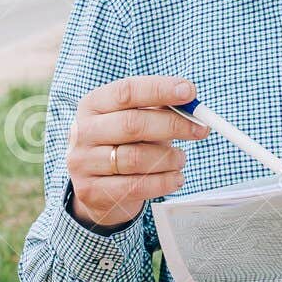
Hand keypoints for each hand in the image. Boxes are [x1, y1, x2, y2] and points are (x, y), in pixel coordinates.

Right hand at [66, 76, 208, 230]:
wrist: (98, 188)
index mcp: (93, 104)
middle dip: (173, 125)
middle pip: (132, 124)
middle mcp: (83, 132)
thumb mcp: (135, 121)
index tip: (189, 92)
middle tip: (199, 129)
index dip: (160, 90)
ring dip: (169, 158)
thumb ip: (159, 110)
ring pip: (137, 158)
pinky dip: (164, 182)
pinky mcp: (92, 191)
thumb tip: (192, 106)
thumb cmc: (123, 145)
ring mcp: (84, 163)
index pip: (126, 91)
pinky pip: (136, 186)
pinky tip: (175, 178)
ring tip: (181, 159)